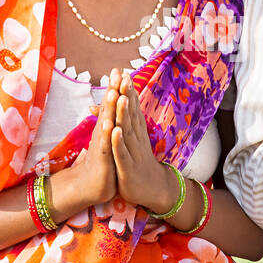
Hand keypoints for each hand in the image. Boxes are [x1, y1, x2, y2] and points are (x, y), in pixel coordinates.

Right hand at [62, 74, 117, 207]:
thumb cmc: (100, 163)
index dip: (115, 88)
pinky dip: (107, 134)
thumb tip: (104, 110)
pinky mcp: (102, 159)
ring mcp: (102, 145)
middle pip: (108, 109)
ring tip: (113, 92)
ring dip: (109, 108)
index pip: (111, 105)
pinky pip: (105, 145)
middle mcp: (102, 134)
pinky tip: (109, 124)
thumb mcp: (105, 141)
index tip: (120, 70)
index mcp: (106, 128)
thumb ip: (104, 124)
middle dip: (112, 90)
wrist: (90, 187)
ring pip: (106, 124)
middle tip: (116, 72)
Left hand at [109, 69, 178, 212]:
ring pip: (127, 130)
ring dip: (124, 113)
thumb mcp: (129, 141)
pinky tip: (115, 131)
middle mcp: (136, 139)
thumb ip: (121, 122)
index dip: (128, 90)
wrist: (155, 189)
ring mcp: (133, 153)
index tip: (123, 72)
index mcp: (136, 132)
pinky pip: (122, 153)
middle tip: (124, 76)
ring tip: (121, 96)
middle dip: (127, 95)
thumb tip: (107, 104)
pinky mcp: (128, 168)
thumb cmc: (138, 162)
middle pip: (131, 114)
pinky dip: (118, 142)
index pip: (132, 108)